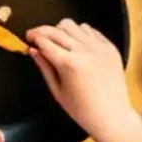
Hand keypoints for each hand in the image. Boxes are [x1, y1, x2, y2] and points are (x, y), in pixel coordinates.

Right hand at [27, 19, 140, 141]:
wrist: (112, 116)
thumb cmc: (82, 110)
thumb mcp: (57, 91)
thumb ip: (45, 68)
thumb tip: (33, 50)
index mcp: (69, 64)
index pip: (45, 41)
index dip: (34, 37)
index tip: (29, 37)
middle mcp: (84, 51)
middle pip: (57, 29)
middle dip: (43, 31)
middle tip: (37, 36)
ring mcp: (99, 47)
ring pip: (74, 25)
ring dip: (62, 30)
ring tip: (58, 41)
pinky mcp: (110, 48)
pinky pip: (91, 31)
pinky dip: (80, 33)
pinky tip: (77, 43)